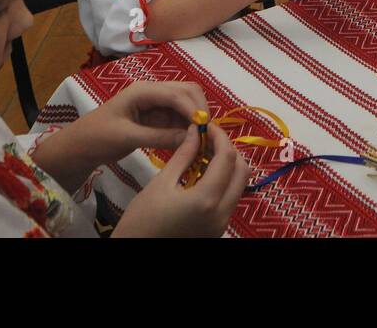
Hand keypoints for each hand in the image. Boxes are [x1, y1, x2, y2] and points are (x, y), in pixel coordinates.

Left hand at [79, 81, 208, 166]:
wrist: (79, 147)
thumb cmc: (97, 137)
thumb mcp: (126, 137)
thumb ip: (158, 137)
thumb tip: (190, 138)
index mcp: (143, 90)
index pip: (177, 94)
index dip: (194, 109)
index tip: (205, 129)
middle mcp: (153, 92)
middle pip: (187, 92)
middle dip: (200, 109)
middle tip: (207, 133)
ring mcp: (156, 104)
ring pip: (186, 104)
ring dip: (196, 118)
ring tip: (204, 138)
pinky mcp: (157, 117)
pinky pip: (179, 118)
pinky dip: (188, 127)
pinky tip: (194, 140)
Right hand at [113, 123, 247, 237]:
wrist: (134, 251)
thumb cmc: (141, 220)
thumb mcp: (161, 183)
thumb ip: (184, 155)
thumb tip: (196, 130)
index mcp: (207, 200)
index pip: (227, 158)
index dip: (220, 137)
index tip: (207, 126)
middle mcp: (222, 213)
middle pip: (242, 172)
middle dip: (229, 151)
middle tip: (209, 139)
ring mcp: (222, 224)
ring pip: (238, 186)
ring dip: (227, 166)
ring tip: (205, 154)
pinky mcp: (217, 230)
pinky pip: (229, 199)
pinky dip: (223, 182)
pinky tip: (204, 173)